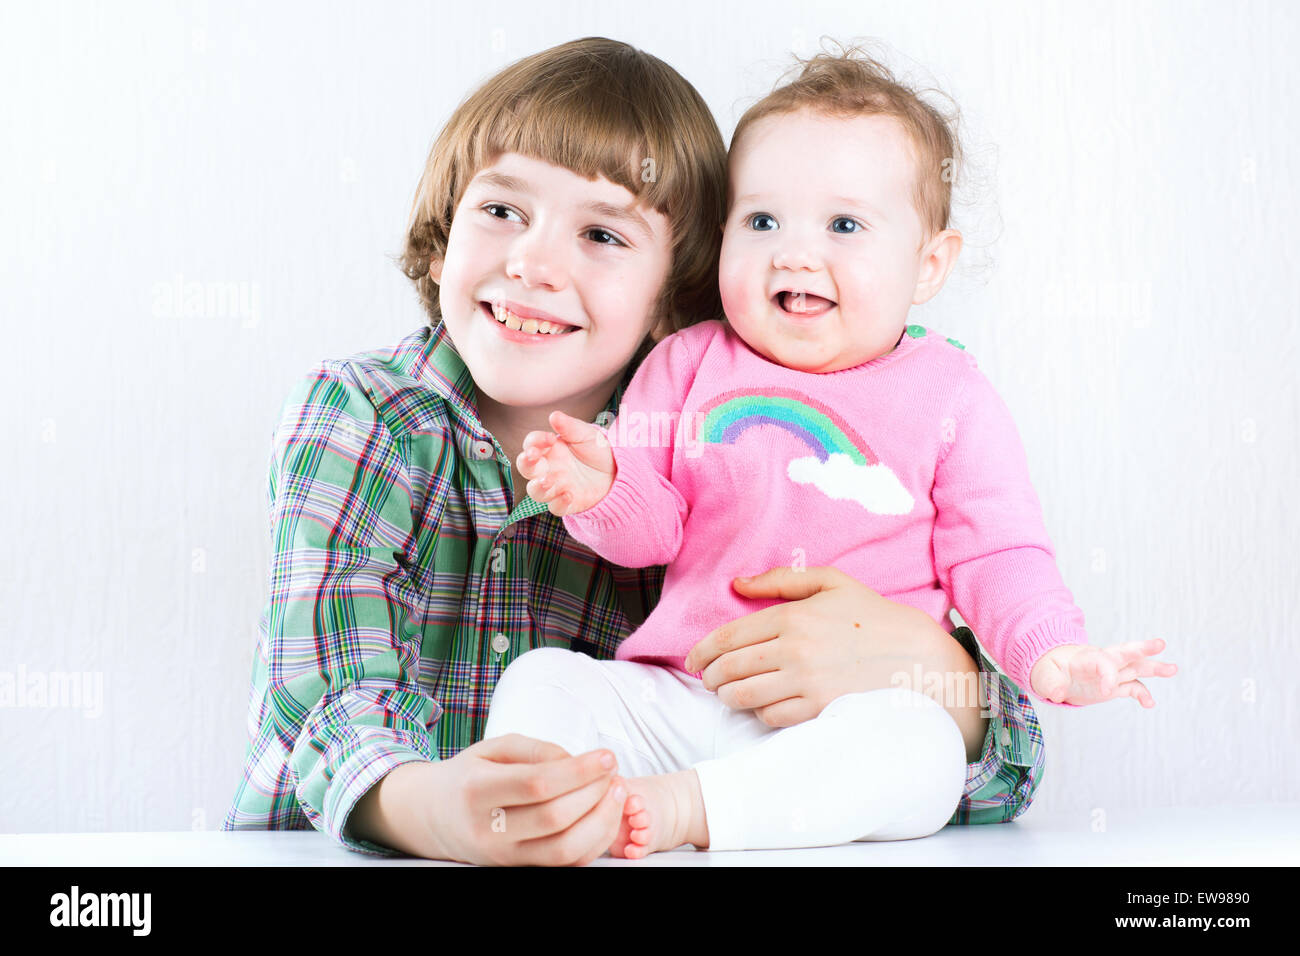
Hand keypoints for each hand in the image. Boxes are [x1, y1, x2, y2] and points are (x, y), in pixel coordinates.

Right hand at [352, 734, 628, 865]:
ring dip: (601, 822)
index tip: (607, 756)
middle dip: (595, 793)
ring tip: (616, 793)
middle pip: (555, 818)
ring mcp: (502, 858)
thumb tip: (577, 762)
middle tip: (613, 772)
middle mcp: (487, 831)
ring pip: (564, 851)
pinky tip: (604, 816)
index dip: (579, 771)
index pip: (537, 784)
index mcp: (477, 791)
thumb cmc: (470, 776)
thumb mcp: (493, 749)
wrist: (434, 816)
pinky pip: (565, 865)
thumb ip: (536, 750)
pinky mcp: (517, 871)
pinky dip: (594, 843)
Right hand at [516, 410, 616, 516]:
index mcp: (549, 449)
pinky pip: (555, 507)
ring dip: (538, 486)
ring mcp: (555, 487)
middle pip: (526, 468)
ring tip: (548, 480)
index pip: (531, 444)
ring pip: (535, 491)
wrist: (617, 471)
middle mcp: (548, 468)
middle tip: (532, 456)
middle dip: (526, 462)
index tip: (551, 438)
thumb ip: (569, 427)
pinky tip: (568, 494)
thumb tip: (554, 415)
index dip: (535, 441)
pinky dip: (559, 503)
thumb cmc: (596, 450)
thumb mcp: (586, 434)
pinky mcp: (567, 503)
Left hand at [682, 566, 953, 727]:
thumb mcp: (831, 582)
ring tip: (728, 693)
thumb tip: (738, 583)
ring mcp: (807, 683)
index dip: (703, 650)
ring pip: (744, 697)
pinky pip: (772, 718)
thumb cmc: (873, 615)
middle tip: (707, 679)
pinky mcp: (820, 710)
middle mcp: (795, 650)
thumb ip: (781, 580)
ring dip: (728, 697)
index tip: (693, 659)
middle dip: (710, 676)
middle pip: (730, 668)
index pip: (730, 637)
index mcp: (793, 616)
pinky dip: (759, 713)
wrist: (917, 656)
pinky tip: (761, 705)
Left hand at [1029, 639, 1176, 706]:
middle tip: (1160, 643)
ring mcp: (1111, 672)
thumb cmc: (1048, 669)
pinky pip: (1132, 688)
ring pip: (1136, 667)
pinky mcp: (1114, 685)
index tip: (1107, 692)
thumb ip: (1050, 684)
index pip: (1104, 662)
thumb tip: (1057, 693)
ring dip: (1154, 668)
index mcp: (1087, 657)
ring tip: (1174, 668)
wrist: (1053, 672)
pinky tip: (1150, 704)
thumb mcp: (1043, 675)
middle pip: (1125, 652)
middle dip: (1142, 648)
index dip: (1109, 676)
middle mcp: (1103, 661)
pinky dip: (1142, 695)